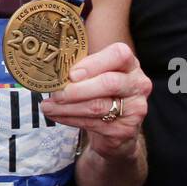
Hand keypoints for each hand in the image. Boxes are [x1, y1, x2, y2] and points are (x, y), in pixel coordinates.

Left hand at [41, 42, 150, 158]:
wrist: (117, 128)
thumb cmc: (103, 94)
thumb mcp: (98, 75)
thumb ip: (82, 69)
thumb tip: (53, 69)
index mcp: (130, 65)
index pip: (118, 55)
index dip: (93, 64)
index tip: (71, 74)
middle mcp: (138, 85)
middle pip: (109, 83)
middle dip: (77, 89)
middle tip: (56, 93)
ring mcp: (135, 108)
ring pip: (98, 106)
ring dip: (67, 107)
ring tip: (47, 106)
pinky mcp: (126, 130)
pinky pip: (93, 124)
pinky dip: (70, 119)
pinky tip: (57, 115)